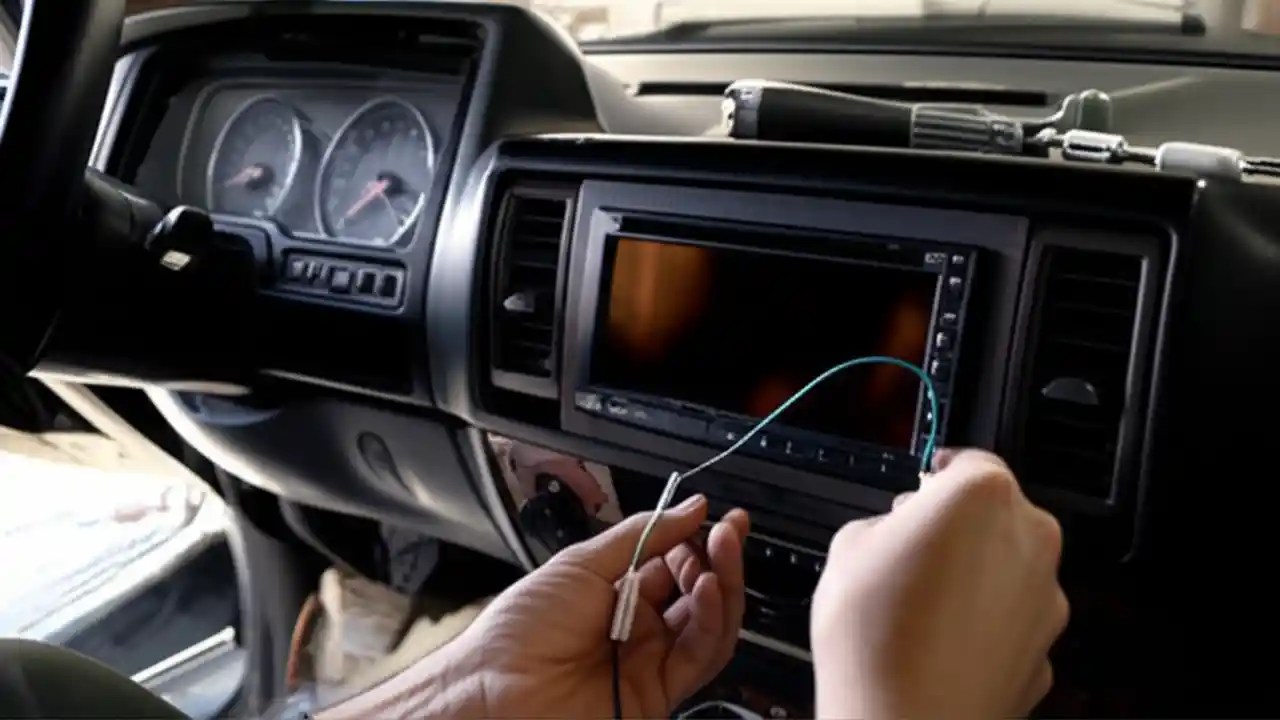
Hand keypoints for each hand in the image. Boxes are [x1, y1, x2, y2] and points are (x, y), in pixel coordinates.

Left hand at [443, 495, 747, 717]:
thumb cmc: (520, 629)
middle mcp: (639, 629)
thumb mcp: (581, 563)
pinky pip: (700, 656)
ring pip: (709, 625)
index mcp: (617, 595)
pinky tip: (710, 588)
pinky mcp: (660, 694)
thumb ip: (642, 535)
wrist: (494, 690)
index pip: (674, 564)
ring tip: (724, 548)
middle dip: (718, 559)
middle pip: (699, 595)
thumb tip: (689, 507)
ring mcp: (650, 662)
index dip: (697, 540)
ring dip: (724, 584)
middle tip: (728, 530)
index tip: (714, 516)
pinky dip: (713, 620)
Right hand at [811, 449, 1067, 719]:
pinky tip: (937, 643)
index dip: (937, 474)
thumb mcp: (849, 546)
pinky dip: (982, 624)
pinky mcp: (1045, 651)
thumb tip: (899, 531)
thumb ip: (887, 522)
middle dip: (956, 528)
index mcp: (982, 496)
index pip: (968, 461)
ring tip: (916, 608)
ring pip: (1006, 568)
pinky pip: (1010, 620)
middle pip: (994, 515)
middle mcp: (1029, 540)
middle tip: (907, 553)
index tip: (922, 485)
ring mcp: (1045, 599)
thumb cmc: (875, 639)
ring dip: (971, 577)